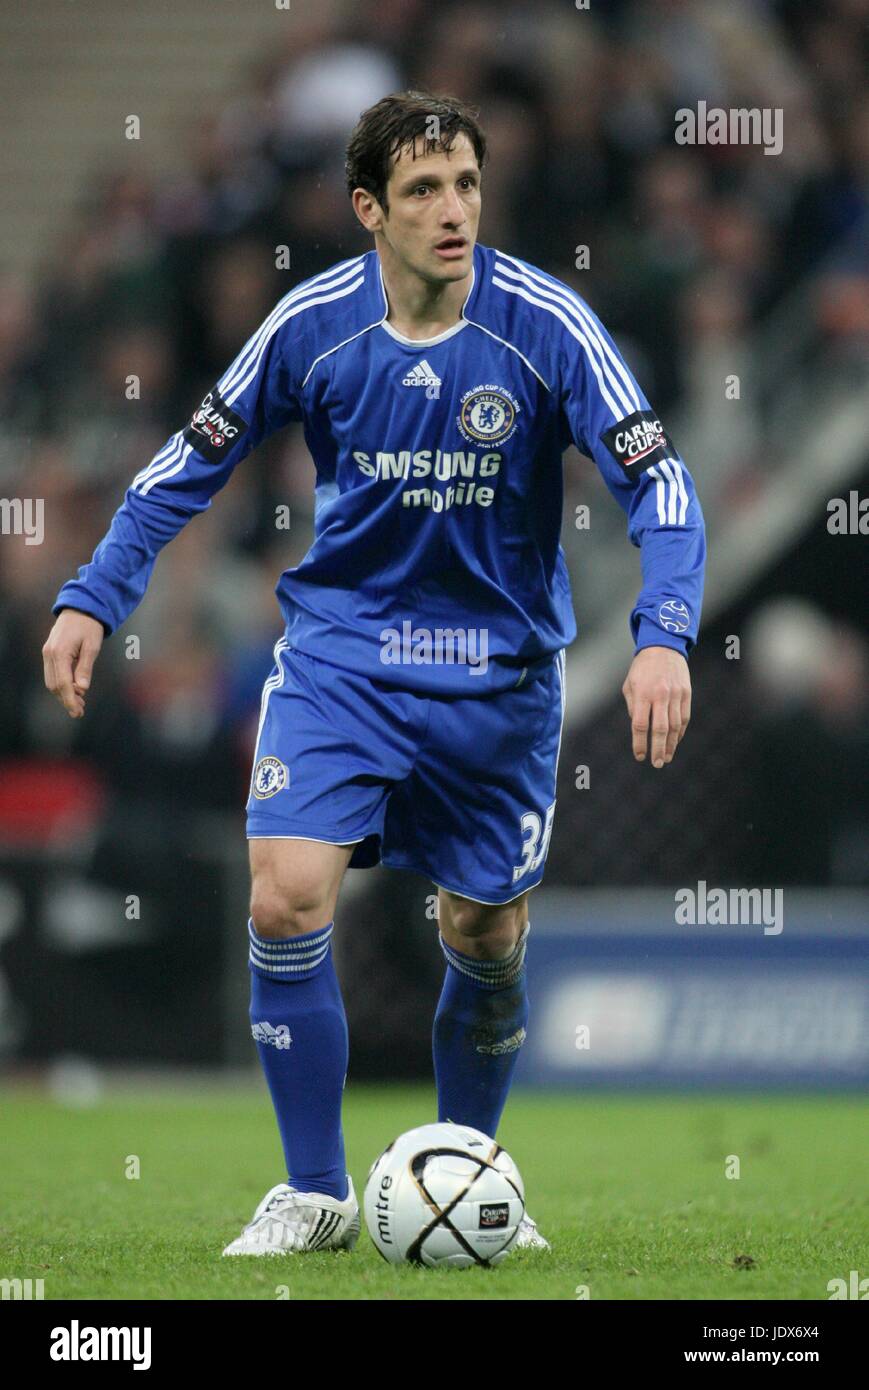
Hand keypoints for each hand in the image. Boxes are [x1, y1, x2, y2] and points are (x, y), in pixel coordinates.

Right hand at [42, 609, 104, 718]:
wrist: (80, 608)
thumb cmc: (89, 626)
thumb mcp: (92, 646)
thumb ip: (85, 667)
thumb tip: (82, 689)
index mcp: (60, 652)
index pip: (63, 683)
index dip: (70, 700)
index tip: (78, 712)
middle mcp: (49, 654)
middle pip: (54, 685)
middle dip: (66, 700)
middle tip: (80, 712)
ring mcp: (47, 653)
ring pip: (51, 682)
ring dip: (63, 694)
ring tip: (79, 704)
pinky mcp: (49, 653)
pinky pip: (52, 674)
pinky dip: (61, 685)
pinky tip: (73, 691)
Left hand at [622, 645, 690, 768]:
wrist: (663, 647)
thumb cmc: (641, 668)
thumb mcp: (629, 685)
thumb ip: (633, 707)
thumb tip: (639, 728)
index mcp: (642, 693)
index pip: (640, 725)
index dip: (640, 743)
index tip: (639, 756)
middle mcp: (660, 695)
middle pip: (660, 729)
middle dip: (658, 749)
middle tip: (657, 764)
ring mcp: (675, 695)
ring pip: (675, 726)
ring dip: (671, 744)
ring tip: (667, 757)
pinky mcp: (686, 693)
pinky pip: (684, 718)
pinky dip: (680, 732)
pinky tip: (675, 742)